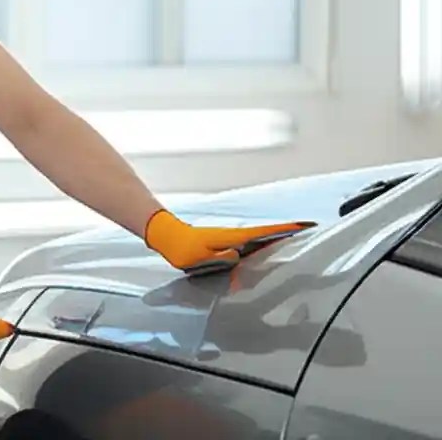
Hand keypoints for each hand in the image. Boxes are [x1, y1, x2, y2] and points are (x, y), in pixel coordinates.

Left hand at [144, 209, 314, 272]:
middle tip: (313, 235)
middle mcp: (237, 238)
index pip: (263, 232)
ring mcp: (234, 242)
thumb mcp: (197, 256)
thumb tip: (238, 257)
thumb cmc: (182, 248)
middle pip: (269, 236)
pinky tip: (273, 257)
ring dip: (280, 241)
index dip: (284, 230)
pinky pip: (252, 249)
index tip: (305, 226)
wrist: (170, 239)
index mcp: (233, 238)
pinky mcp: (230, 248)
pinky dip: (265, 249)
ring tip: (301, 245)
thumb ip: (218, 258)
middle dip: (290, 234)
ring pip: (262, 242)